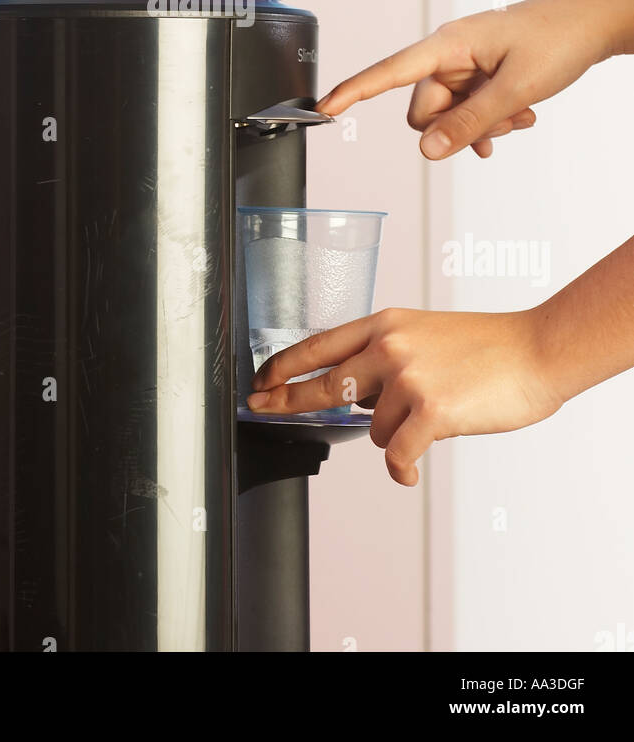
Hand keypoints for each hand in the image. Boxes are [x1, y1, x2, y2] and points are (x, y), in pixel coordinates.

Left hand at [246, 306, 562, 484]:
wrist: (535, 351)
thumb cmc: (488, 347)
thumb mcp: (426, 334)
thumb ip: (387, 358)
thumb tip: (357, 397)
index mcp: (386, 324)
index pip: (320, 344)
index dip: (284, 364)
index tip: (260, 379)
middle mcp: (389, 346)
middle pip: (323, 382)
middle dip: (286, 399)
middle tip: (260, 409)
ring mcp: (407, 377)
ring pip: (371, 429)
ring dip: (393, 436)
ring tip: (430, 420)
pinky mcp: (429, 411)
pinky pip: (395, 454)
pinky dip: (401, 468)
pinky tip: (409, 471)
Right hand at [317, 0, 633, 158]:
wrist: (597, 21)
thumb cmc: (558, 40)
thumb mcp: (515, 90)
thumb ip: (470, 122)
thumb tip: (428, 151)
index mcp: (447, 44)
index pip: (387, 72)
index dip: (352, 91)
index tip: (322, 108)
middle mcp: (449, 53)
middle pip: (424, 109)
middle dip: (456, 128)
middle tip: (503, 124)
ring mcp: (466, 64)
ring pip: (450, 115)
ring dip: (480, 126)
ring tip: (521, 119)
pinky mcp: (483, 72)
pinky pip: (468, 110)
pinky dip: (488, 122)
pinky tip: (518, 122)